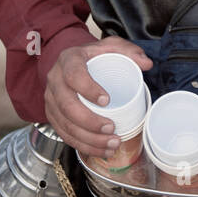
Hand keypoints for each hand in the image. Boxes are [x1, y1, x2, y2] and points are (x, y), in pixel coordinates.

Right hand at [44, 37, 152, 157]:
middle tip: (112, 129)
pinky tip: (101, 150)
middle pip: (67, 105)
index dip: (88, 89)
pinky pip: (64, 135)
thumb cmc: (93, 56)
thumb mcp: (110, 46)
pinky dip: (83, 146)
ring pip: (65, 124)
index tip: (107, 100)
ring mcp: (51, 99)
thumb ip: (128, 50)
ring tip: (112, 144)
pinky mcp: (52, 115)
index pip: (73, 75)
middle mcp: (55, 80)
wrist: (72, 63)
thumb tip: (146, 64)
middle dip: (90, 122)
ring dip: (88, 139)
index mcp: (68, 60)